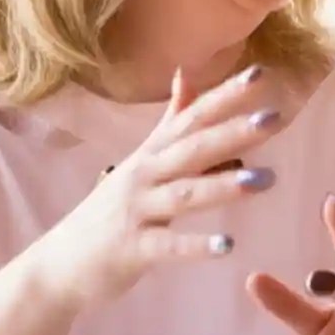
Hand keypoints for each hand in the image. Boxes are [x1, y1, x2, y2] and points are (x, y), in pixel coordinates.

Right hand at [29, 65, 286, 311]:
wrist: (60, 263)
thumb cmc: (112, 208)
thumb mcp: (141, 159)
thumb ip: (171, 119)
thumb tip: (186, 71)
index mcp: (153, 152)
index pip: (193, 116)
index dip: (225, 94)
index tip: (261, 74)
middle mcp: (145, 174)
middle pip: (193, 148)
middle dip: (233, 131)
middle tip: (274, 118)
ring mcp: (137, 210)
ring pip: (185, 194)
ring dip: (224, 186)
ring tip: (265, 179)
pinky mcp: (133, 249)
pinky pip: (168, 246)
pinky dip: (197, 245)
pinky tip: (228, 245)